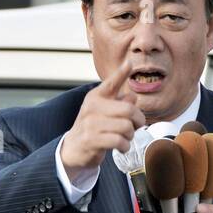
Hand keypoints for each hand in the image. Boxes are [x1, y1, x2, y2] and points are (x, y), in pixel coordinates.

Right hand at [60, 58, 145, 182]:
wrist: (74, 148)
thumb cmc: (94, 128)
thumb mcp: (104, 111)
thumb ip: (119, 103)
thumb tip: (133, 97)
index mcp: (96, 96)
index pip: (111, 83)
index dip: (121, 73)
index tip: (130, 63)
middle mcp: (93, 107)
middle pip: (128, 110)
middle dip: (138, 120)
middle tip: (137, 126)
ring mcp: (91, 123)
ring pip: (126, 127)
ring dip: (130, 136)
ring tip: (126, 138)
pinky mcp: (92, 140)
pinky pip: (119, 141)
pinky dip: (125, 146)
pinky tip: (122, 147)